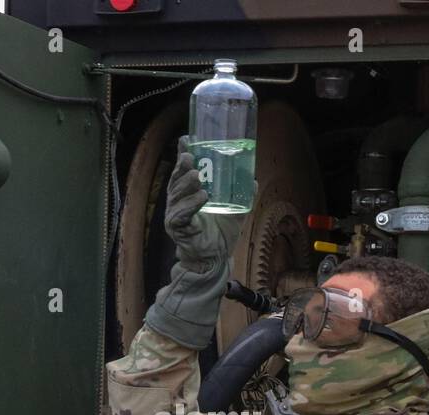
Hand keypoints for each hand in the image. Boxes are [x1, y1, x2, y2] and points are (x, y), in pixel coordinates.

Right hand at [163, 135, 243, 270]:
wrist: (216, 260)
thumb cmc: (220, 235)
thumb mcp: (234, 211)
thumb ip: (242, 195)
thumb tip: (253, 179)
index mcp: (188, 193)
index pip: (183, 170)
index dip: (182, 154)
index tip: (186, 140)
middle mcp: (178, 202)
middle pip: (176, 180)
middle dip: (181, 167)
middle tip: (190, 157)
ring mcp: (175, 215)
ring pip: (176, 195)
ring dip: (187, 184)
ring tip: (198, 176)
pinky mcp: (177, 229)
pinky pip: (181, 215)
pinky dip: (191, 205)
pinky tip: (202, 197)